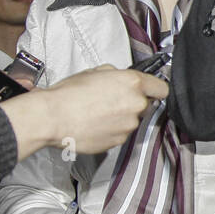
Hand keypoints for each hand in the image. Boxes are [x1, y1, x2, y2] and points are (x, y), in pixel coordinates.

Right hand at [0, 65, 169, 160]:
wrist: (52, 118)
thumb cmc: (69, 93)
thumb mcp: (95, 72)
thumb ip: (116, 75)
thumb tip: (121, 78)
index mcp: (133, 83)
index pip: (162, 88)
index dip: (154, 89)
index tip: (149, 90)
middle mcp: (136, 105)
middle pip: (145, 105)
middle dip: (132, 103)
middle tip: (110, 100)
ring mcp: (129, 125)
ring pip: (132, 120)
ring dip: (121, 117)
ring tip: (97, 113)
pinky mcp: (119, 141)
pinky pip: (121, 133)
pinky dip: (111, 130)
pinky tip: (95, 125)